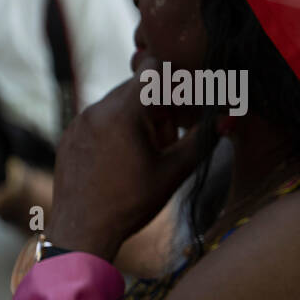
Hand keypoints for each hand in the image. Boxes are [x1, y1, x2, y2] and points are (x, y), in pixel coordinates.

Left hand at [47, 77, 203, 260]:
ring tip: (151, 151)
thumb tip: (229, 119)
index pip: (154, 69)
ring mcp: (80, 121)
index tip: (188, 105)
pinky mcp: (71, 135)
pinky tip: (127, 159)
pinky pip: (101, 118)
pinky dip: (120, 128)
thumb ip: (203, 140)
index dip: (177, 82)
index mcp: (123, 112)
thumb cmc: (132, 203)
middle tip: (174, 134)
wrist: (82, 230)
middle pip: (139, 86)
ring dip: (142, 117)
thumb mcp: (175, 171)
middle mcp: (97, 109)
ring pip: (120, 102)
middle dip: (161, 104)